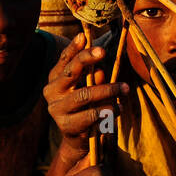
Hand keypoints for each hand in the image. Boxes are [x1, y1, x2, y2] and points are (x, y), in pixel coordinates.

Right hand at [45, 33, 128, 162]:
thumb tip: (101, 58)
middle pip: (70, 72)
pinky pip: (91, 115)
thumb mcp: (89, 86)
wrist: (78, 139)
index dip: (74, 48)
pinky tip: (119, 108)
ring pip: (84, 95)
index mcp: (55, 79)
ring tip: (124, 89)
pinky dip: (108, 110)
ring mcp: (57, 110)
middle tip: (104, 52)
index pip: (64, 60)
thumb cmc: (85, 106)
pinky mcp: (67, 126)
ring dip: (108, 90)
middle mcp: (51, 92)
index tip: (84, 36)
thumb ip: (93, 73)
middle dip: (87, 60)